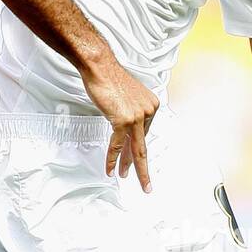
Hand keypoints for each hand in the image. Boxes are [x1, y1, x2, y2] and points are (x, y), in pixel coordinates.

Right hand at [85, 58, 159, 192]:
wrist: (100, 67)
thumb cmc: (109, 79)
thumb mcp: (126, 97)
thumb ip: (130, 113)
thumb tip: (126, 128)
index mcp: (151, 106)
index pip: (144, 135)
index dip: (137, 150)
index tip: (134, 161)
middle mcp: (148, 112)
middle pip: (144, 146)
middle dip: (143, 168)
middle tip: (146, 185)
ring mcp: (137, 117)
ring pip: (135, 149)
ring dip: (130, 167)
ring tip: (127, 179)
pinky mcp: (124, 120)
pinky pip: (118, 145)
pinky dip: (113, 158)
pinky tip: (110, 168)